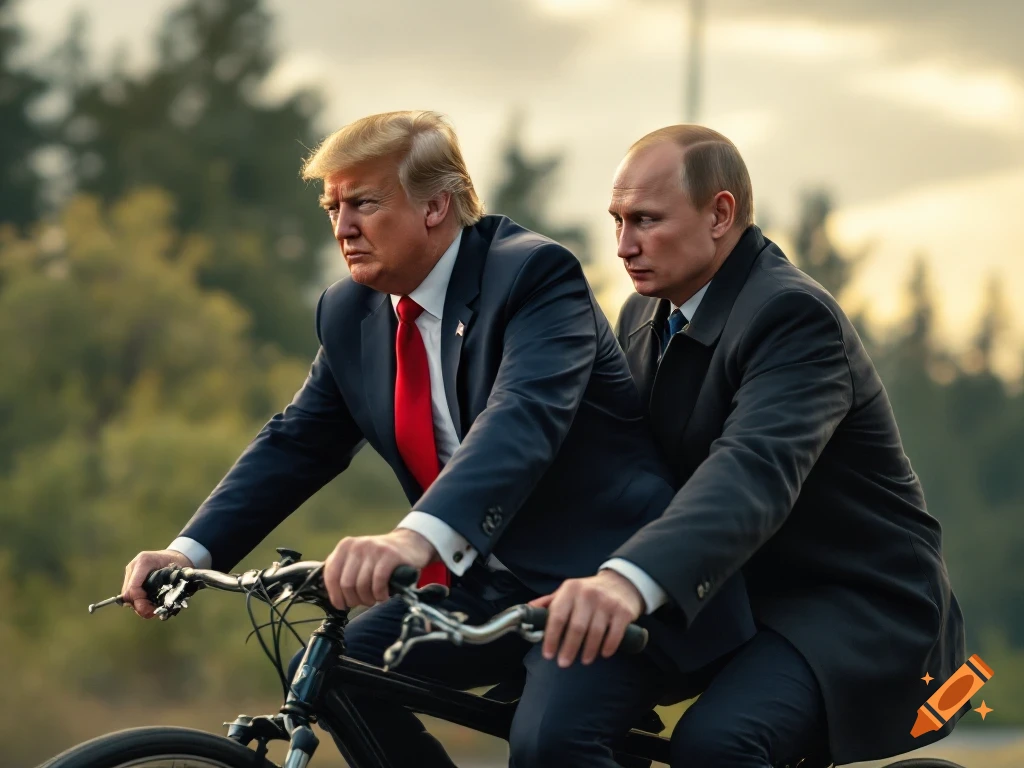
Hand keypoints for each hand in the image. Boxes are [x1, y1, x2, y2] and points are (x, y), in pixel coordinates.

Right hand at [121, 549, 193, 618]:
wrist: (175, 556)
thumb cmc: (179, 563)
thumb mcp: (179, 573)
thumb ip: (170, 587)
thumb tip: (159, 607)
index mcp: (144, 562)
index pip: (133, 588)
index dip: (140, 602)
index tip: (152, 609)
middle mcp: (134, 566)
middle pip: (128, 594)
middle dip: (140, 606)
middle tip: (153, 612)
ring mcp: (131, 572)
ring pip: (127, 596)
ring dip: (139, 605)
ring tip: (152, 609)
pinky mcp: (131, 578)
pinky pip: (130, 594)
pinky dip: (139, 601)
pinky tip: (149, 604)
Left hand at [324, 529, 436, 609]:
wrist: (408, 544)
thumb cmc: (379, 559)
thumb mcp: (357, 558)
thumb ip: (342, 571)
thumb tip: (334, 597)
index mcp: (345, 546)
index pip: (331, 576)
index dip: (335, 596)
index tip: (342, 605)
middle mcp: (358, 545)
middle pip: (347, 584)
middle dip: (354, 600)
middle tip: (363, 602)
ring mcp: (375, 549)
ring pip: (362, 585)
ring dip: (369, 599)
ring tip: (374, 598)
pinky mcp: (391, 555)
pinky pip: (378, 583)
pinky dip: (380, 595)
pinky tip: (384, 595)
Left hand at [529, 570, 643, 667]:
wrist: (621, 582)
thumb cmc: (588, 591)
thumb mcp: (567, 591)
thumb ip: (548, 602)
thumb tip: (527, 611)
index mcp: (570, 590)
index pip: (557, 616)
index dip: (551, 638)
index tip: (548, 654)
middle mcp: (588, 594)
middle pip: (576, 628)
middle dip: (568, 649)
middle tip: (563, 663)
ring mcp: (607, 602)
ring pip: (595, 633)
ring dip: (588, 651)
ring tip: (584, 660)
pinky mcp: (623, 611)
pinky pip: (614, 634)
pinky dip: (608, 647)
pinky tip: (603, 654)